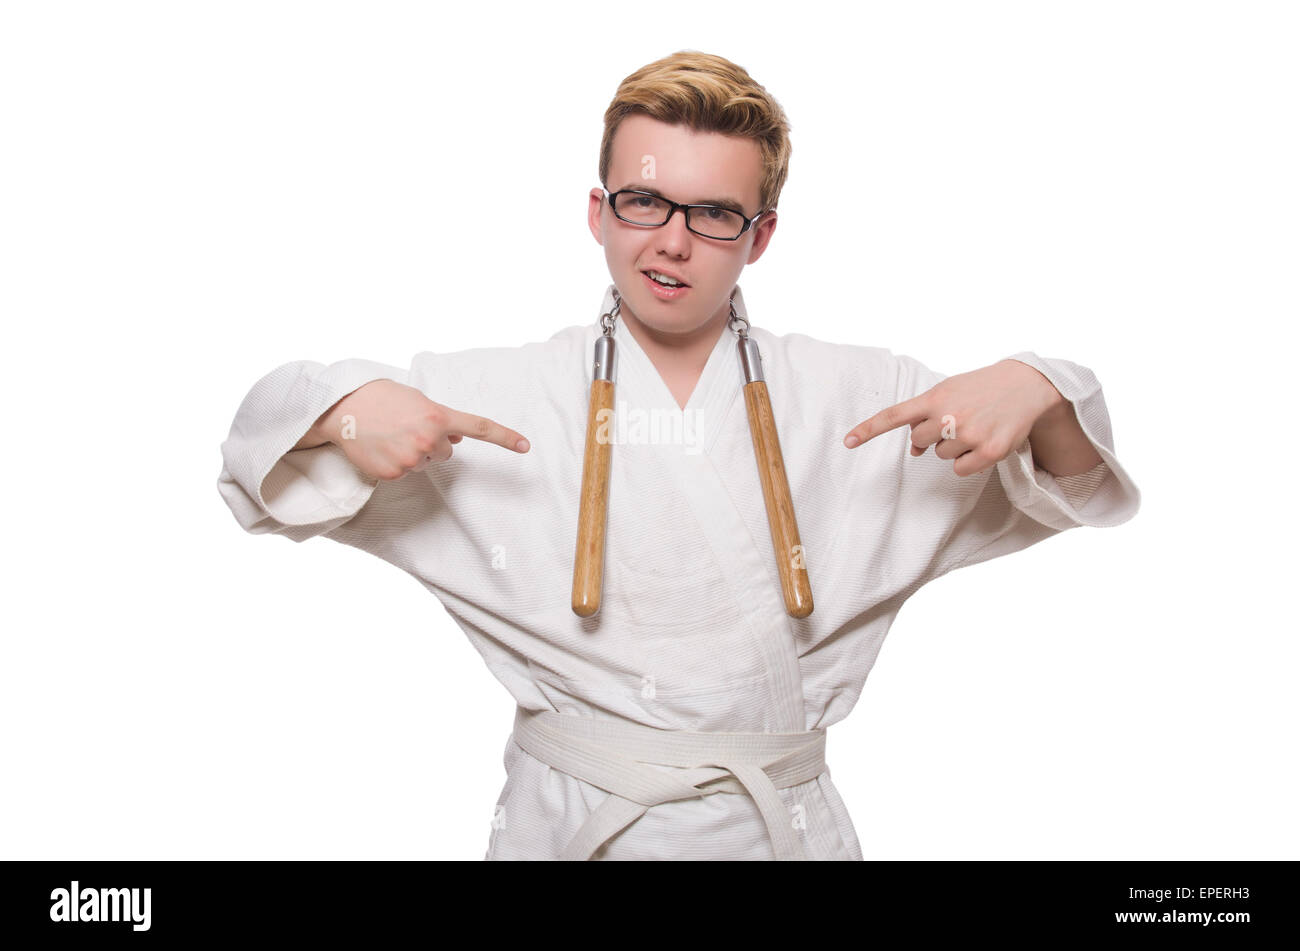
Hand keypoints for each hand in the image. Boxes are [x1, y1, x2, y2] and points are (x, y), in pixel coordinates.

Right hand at [311, 380, 529, 480]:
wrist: (342, 408)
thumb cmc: (381, 397)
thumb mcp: (417, 399)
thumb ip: (441, 418)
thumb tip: (456, 438)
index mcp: (438, 417)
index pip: (478, 428)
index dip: (504, 437)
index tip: (525, 446)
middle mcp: (429, 440)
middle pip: (446, 452)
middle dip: (432, 442)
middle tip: (406, 426)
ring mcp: (412, 459)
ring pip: (426, 462)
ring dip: (414, 452)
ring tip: (390, 434)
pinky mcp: (395, 473)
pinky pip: (406, 472)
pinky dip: (397, 462)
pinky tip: (381, 447)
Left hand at [843, 359, 1062, 476]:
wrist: (1026, 385)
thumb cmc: (980, 389)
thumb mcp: (949, 392)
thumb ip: (925, 416)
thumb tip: (913, 452)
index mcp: (935, 398)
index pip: (894, 416)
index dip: (869, 429)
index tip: (848, 442)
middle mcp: (949, 416)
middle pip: (919, 442)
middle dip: (931, 436)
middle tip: (956, 420)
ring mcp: (969, 434)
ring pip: (941, 456)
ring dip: (954, 446)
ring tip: (975, 425)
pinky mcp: (989, 451)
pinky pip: (961, 469)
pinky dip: (969, 462)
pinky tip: (983, 442)